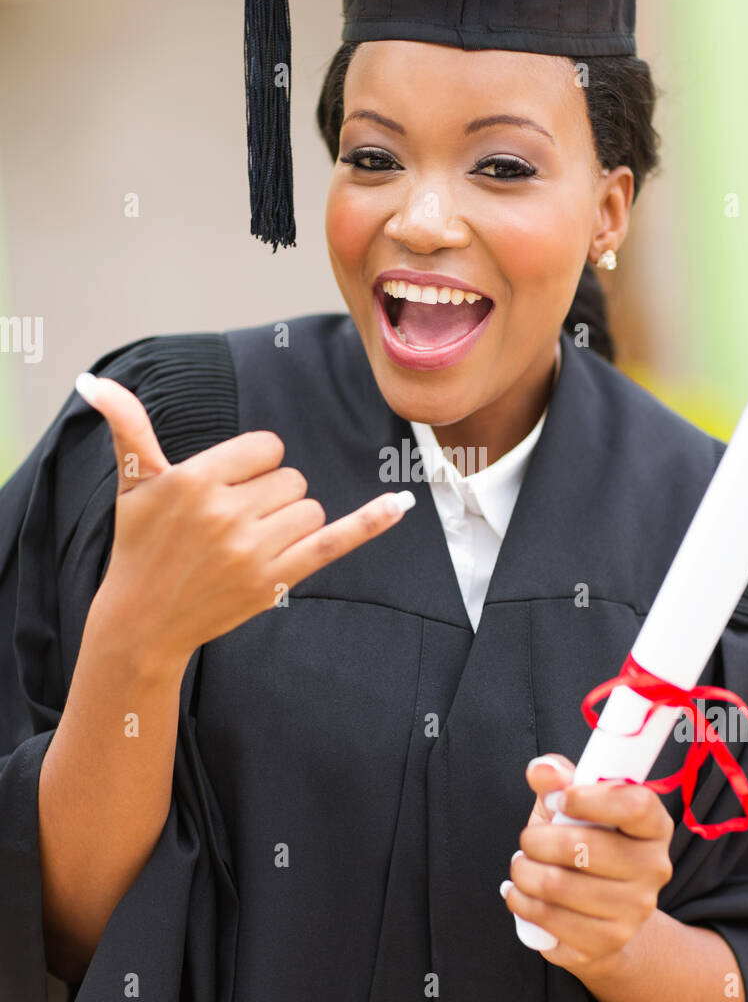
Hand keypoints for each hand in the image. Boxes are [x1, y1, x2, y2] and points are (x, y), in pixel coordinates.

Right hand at [76, 372, 413, 670]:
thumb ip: (127, 426)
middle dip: (269, 495)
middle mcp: (226, 513)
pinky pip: (334, 541)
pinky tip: (401, 504)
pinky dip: (370, 522)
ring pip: (310, 508)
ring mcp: (254, 549)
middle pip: (290, 478)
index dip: (254, 465)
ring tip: (249, 542)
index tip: (229, 487)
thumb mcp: (133, 483)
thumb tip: (93, 380)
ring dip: (290, 521)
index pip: (266, 447)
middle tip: (231, 523)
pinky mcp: (276, 580)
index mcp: (195, 480)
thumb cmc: (140, 546)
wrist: (142, 621)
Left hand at [500, 753, 673, 979]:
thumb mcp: (572, 806)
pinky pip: (547, 918)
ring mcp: (635, 910)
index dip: (588, 799)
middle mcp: (654, 868)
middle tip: (527, 840)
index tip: (559, 799)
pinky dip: (521, 901)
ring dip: (523, 872)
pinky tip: (521, 894)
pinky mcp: (607, 942)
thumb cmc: (584, 845)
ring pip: (557, 885)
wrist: (599, 913)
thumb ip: (558, 780)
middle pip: (584, 847)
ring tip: (522, 867)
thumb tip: (541, 770)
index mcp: (654, 826)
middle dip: (536, 840)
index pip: (635, 805)